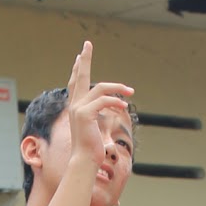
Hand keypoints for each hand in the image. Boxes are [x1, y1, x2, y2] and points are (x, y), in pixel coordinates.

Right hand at [65, 41, 133, 174]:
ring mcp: (78, 109)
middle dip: (84, 60)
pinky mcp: (85, 114)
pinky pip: (105, 101)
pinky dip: (116, 102)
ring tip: (130, 91)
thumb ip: (99, 114)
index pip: (76, 84)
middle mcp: (75, 105)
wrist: (85, 161)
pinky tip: (124, 107)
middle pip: (80, 77)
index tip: (80, 56)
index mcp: (76, 108)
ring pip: (100, 88)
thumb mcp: (95, 128)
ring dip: (118, 88)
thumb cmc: (91, 149)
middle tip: (87, 44)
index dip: (78, 70)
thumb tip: (115, 104)